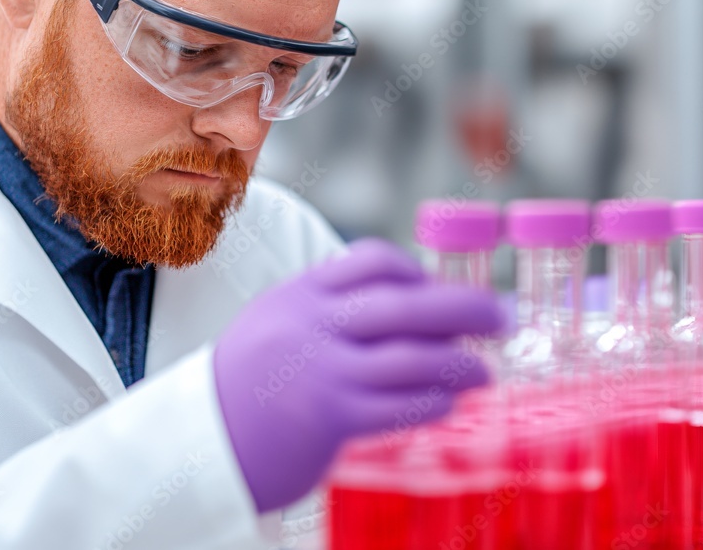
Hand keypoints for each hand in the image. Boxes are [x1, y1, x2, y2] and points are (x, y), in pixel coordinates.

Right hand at [213, 239, 503, 512]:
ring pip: (411, 358)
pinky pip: (399, 406)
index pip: (372, 260)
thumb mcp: (276, 324)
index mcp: (300, 294)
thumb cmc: (247, 385)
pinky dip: (433, 402)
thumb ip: (329, 309)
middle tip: (502, 316)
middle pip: (405, 304)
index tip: (441, 288)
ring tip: (483, 372)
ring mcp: (322, 371)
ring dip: (459, 363)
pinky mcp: (329, 419)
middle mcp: (313, 325)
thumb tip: (408, 307)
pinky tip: (449, 403)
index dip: (418, 272)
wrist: (200, 442)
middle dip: (464, 308)